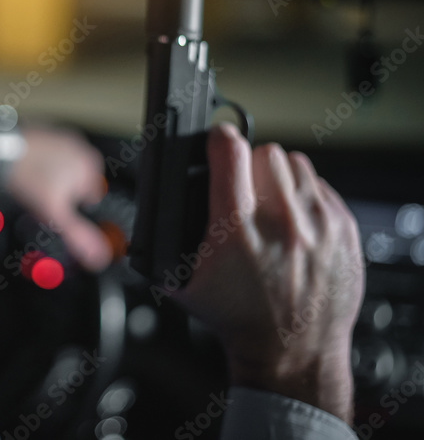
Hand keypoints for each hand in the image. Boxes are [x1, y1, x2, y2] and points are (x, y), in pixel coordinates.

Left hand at [4, 125, 112, 270]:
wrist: (0, 152)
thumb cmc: (29, 177)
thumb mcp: (55, 213)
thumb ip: (78, 234)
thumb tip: (98, 255)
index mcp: (90, 167)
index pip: (90, 198)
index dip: (70, 206)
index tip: (55, 205)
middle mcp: (81, 149)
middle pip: (76, 183)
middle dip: (62, 192)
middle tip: (41, 194)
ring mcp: (64, 138)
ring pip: (62, 170)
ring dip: (51, 177)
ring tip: (32, 181)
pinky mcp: (47, 133)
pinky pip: (48, 156)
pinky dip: (40, 163)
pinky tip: (27, 169)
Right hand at [172, 124, 363, 422]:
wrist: (293, 351)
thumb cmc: (239, 318)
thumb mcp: (185, 283)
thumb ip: (162, 245)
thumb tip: (147, 214)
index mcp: (236, 232)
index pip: (229, 152)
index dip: (218, 140)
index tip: (216, 141)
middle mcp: (282, 224)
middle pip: (265, 152)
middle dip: (250, 164)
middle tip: (243, 186)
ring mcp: (319, 226)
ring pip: (297, 164)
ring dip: (279, 176)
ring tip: (270, 202)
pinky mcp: (345, 230)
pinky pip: (322, 186)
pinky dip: (305, 196)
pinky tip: (294, 219)